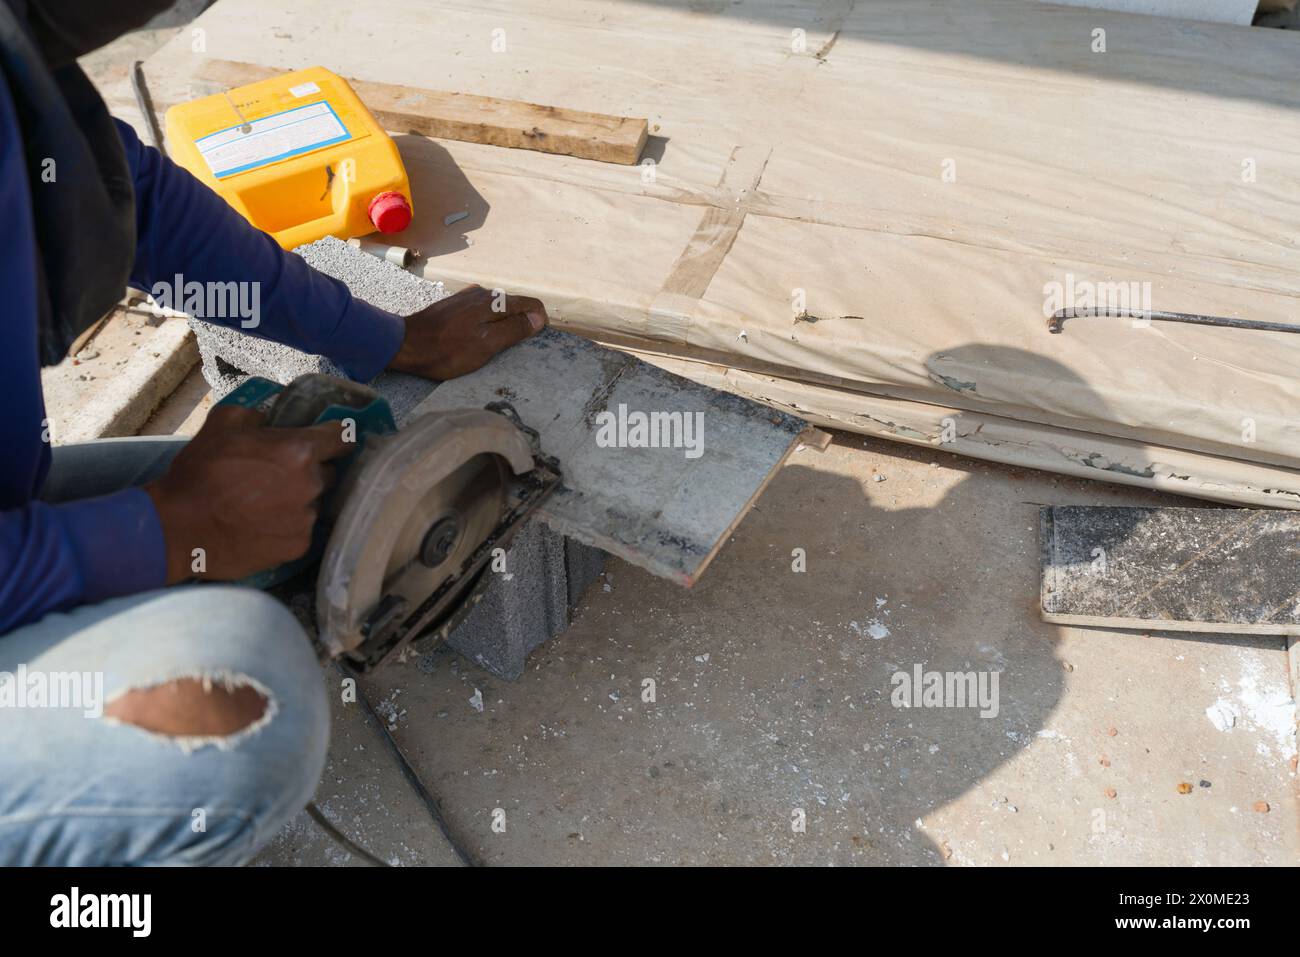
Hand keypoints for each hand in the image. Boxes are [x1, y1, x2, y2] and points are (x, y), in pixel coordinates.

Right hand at [144, 405, 351, 583]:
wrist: (178, 527)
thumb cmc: (199, 472)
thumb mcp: (222, 423)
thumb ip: (256, 414)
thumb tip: (270, 417)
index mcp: (299, 451)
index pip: (340, 438)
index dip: (336, 437)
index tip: (334, 440)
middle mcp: (311, 485)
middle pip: (328, 473)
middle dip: (311, 471)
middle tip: (280, 475)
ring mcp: (306, 518)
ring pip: (314, 503)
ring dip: (298, 501)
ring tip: (265, 504)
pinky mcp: (298, 547)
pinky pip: (302, 530)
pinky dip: (287, 527)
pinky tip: (262, 525)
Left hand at [388, 284, 546, 379]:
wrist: (405, 344)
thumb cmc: (446, 350)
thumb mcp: (485, 345)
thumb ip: (513, 330)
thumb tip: (538, 319)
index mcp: (493, 302)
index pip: (531, 304)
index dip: (538, 322)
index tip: (533, 341)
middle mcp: (482, 293)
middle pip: (515, 305)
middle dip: (521, 323)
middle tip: (514, 348)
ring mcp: (467, 297)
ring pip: (498, 308)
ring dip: (503, 324)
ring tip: (496, 346)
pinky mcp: (455, 304)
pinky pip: (482, 311)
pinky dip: (488, 323)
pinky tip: (478, 337)